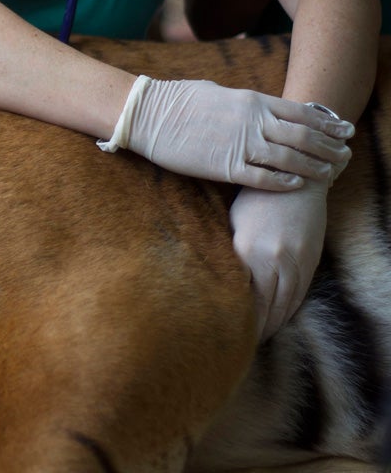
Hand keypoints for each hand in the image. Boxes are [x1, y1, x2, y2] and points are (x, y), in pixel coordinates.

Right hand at [98, 77, 352, 188]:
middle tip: (344, 156)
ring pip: (290, 159)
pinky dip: (284, 182)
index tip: (345, 130)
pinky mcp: (225, 167)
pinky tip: (297, 185)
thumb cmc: (178, 99)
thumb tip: (261, 107)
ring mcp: (239, 144)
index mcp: (252, 100)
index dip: (329, 123)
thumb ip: (245, 102)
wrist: (148, 114)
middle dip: (329, 147)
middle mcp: (252, 121)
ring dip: (314, 167)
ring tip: (329, 174)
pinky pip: (263, 178)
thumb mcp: (219, 91)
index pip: (302, 112)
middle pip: (304, 136)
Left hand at [229, 181, 327, 338]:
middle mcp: (274, 260)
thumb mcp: (232, 223)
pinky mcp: (311, 259)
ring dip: (272, 323)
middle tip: (238, 344)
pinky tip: (279, 319)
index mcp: (248, 251)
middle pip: (265, 306)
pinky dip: (289, 309)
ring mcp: (296, 261)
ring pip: (285, 303)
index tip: (223, 332)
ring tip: (257, 338)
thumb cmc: (253, 198)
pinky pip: (300, 293)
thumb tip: (212, 280)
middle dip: (253, 327)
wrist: (295, 180)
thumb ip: (227, 253)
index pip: (242, 296)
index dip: (235, 318)